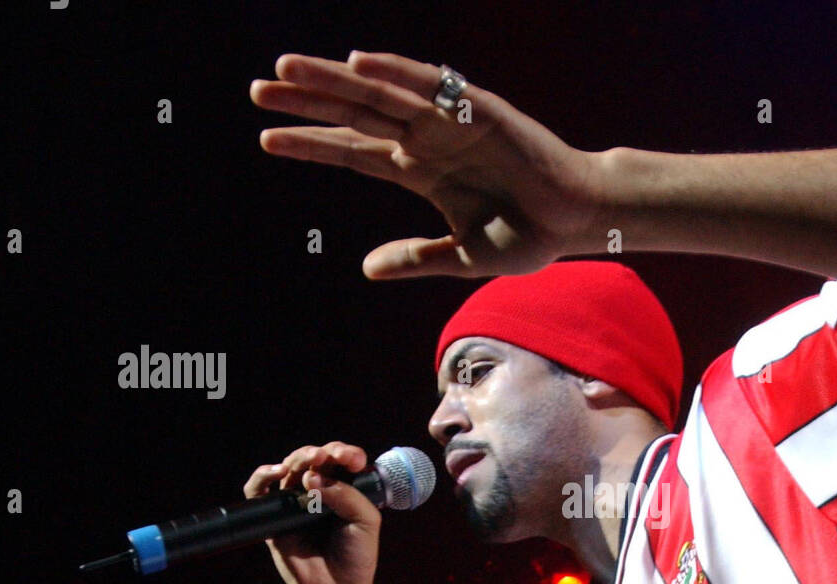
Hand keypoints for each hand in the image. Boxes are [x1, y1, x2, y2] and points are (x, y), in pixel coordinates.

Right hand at [243, 442, 380, 583]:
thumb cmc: (356, 557)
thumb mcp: (365, 522)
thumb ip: (347, 496)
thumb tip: (314, 478)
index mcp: (344, 490)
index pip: (341, 461)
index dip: (346, 453)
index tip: (354, 459)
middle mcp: (318, 492)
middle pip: (313, 459)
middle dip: (322, 452)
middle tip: (329, 457)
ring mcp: (294, 503)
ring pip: (288, 468)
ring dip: (298, 458)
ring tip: (311, 460)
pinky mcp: (273, 518)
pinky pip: (258, 491)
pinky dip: (262, 476)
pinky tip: (278, 471)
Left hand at [249, 51, 605, 278]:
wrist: (578, 220)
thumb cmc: (527, 237)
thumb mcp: (463, 257)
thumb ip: (416, 258)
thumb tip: (365, 269)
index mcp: (422, 171)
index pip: (355, 152)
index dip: (312, 144)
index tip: (266, 138)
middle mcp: (427, 139)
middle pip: (355, 115)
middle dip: (307, 102)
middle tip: (258, 89)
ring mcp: (450, 122)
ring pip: (381, 94)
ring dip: (334, 81)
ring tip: (286, 70)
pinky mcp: (478, 111)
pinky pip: (429, 86)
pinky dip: (393, 71)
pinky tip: (355, 61)